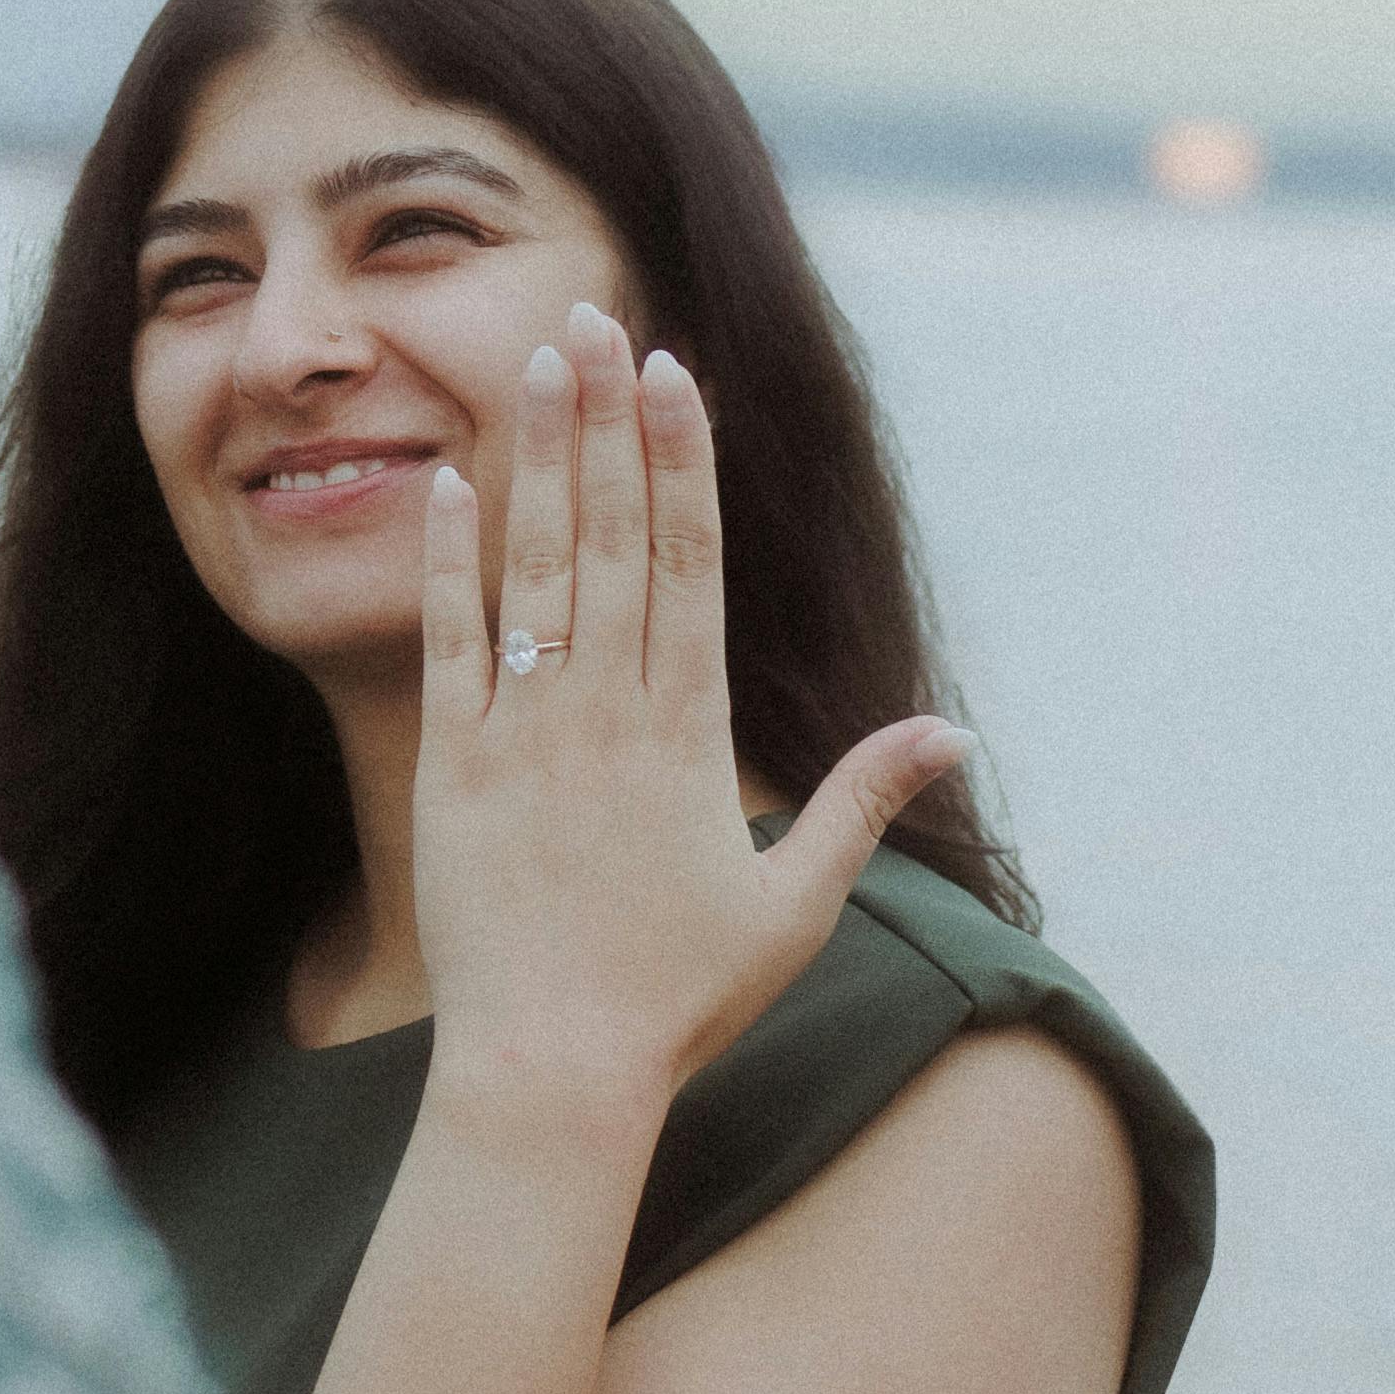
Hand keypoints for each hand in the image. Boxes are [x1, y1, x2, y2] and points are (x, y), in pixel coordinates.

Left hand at [412, 301, 970, 1120]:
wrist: (552, 1074)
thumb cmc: (679, 1000)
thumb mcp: (795, 904)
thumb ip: (864, 801)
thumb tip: (947, 730)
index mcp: (690, 731)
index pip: (690, 564)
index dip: (681, 461)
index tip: (674, 377)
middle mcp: (608, 710)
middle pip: (611, 536)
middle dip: (605, 421)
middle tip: (598, 319)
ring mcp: (526, 733)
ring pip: (535, 567)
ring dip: (536, 458)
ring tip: (537, 361)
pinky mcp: (454, 768)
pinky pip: (449, 644)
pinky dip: (446, 560)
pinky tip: (446, 480)